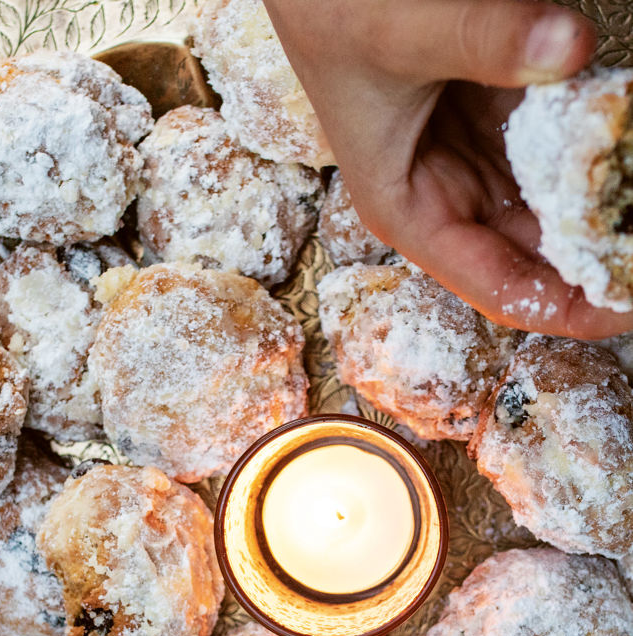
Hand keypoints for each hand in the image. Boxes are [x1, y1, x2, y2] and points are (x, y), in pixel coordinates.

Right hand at [262, 0, 632, 338]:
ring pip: (556, 202)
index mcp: (411, 212)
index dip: (569, 307)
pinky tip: (626, 142)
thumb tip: (570, 49)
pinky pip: (561, 141)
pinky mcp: (498, 110)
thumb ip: (482, 38)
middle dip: (597, 255)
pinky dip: (597, 141)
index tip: (628, 306)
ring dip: (605, 205)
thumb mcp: (400, 30)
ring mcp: (476, 154)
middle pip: (539, 254)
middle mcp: (446, 195)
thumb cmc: (331, 9)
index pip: (501, 288)